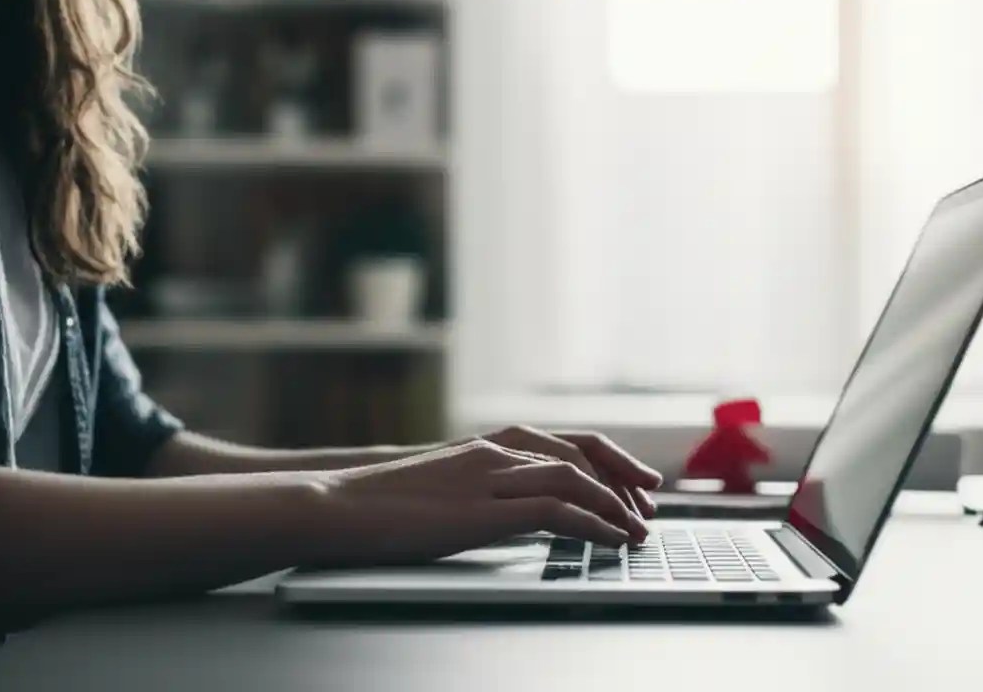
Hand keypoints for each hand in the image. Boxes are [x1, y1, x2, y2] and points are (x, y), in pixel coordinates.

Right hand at [314, 441, 647, 566]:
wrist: (334, 504)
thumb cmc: (374, 503)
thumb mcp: (435, 488)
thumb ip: (473, 489)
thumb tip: (503, 511)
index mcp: (483, 446)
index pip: (562, 442)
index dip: (606, 460)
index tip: (632, 483)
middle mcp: (493, 452)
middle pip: (579, 453)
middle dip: (622, 479)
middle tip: (649, 506)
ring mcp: (489, 477)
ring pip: (575, 478)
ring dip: (616, 504)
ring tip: (638, 531)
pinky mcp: (483, 510)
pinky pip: (557, 511)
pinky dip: (594, 523)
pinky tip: (611, 540)